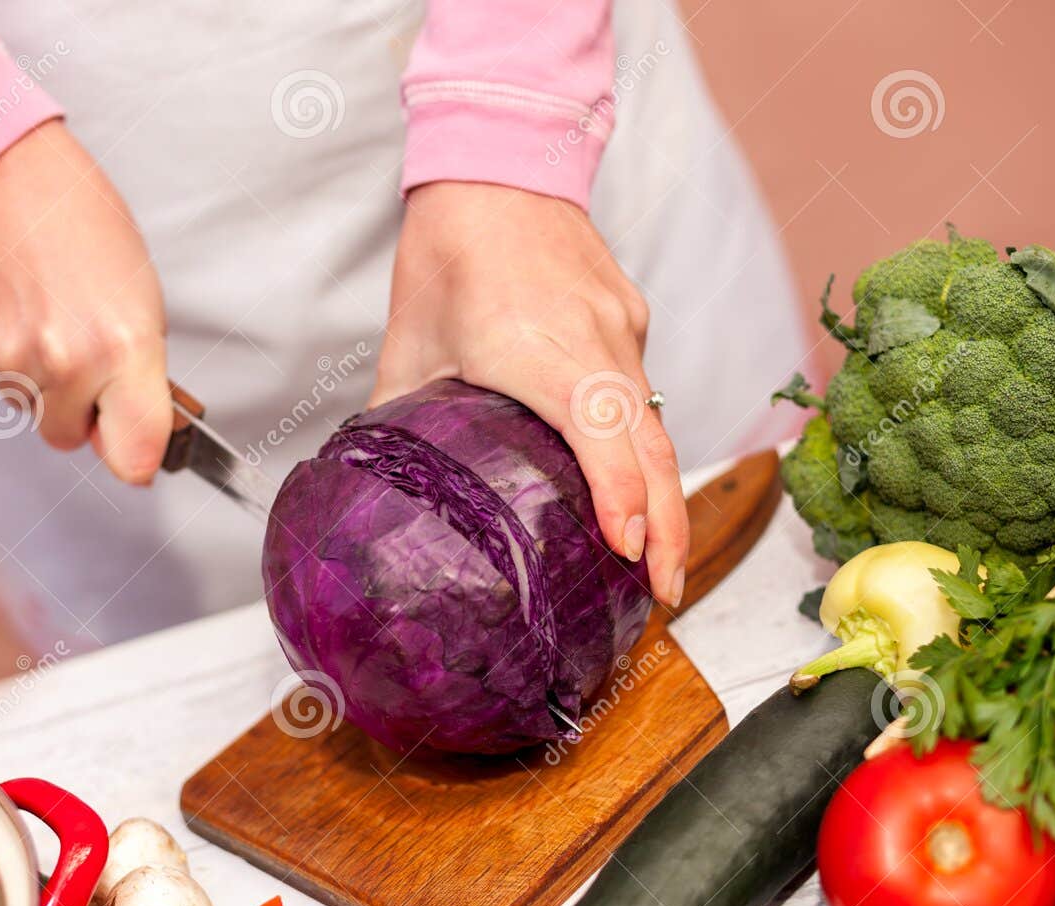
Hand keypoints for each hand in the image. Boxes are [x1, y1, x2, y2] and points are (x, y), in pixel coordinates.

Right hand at [0, 121, 169, 484]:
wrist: (2, 172)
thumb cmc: (83, 227)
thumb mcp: (141, 298)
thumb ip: (139, 376)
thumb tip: (132, 439)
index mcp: (123, 348)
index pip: (135, 458)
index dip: (136, 459)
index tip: (135, 450)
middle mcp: (64, 361)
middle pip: (68, 438)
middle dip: (78, 409)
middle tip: (80, 350)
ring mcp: (7, 356)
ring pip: (27, 408)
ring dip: (38, 379)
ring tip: (43, 310)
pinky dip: (0, 352)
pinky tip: (9, 303)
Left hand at [373, 181, 686, 606]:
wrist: (498, 163)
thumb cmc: (449, 250)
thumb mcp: (410, 344)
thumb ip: (404, 419)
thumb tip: (386, 483)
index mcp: (537, 350)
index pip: (601, 432)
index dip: (622, 496)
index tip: (631, 553)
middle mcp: (594, 341)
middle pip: (653, 446)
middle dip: (668, 526)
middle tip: (665, 593)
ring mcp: (621, 329)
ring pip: (657, 423)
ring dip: (664, 494)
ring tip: (660, 558)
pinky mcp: (630, 319)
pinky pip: (645, 392)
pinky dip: (646, 444)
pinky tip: (637, 484)